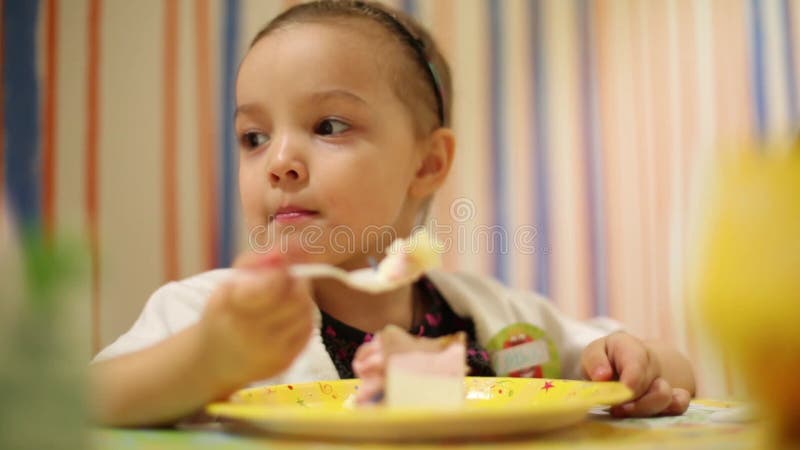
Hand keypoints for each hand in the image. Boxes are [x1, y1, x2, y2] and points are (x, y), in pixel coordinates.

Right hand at [200, 252, 313, 390]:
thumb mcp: (226, 285)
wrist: (212, 363)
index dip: (285, 271)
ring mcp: (269, 349)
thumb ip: (252, 263)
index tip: (283, 265)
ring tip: (288, 297)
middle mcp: (251, 332)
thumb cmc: (222, 316)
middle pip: (296, 298)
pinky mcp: (283, 361)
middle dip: (297, 283)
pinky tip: (290, 315)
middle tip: (290, 278)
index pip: (273, 284)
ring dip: (302, 299)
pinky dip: (304, 318)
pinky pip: (307, 331)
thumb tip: (280, 252)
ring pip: (305, 313)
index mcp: (233, 307)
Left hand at [581, 331, 690, 416]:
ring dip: (644, 408)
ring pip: (665, 396)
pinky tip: (647, 415)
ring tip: (622, 411)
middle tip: (613, 407)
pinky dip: (667, 411)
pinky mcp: (672, 396)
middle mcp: (651, 362)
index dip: (633, 378)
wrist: (625, 364)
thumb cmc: (606, 359)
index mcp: (630, 346)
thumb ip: (594, 361)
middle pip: (646, 382)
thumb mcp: (594, 353)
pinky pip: (680, 404)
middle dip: (631, 399)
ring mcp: (663, 379)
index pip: (637, 361)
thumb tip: (601, 376)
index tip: (625, 390)